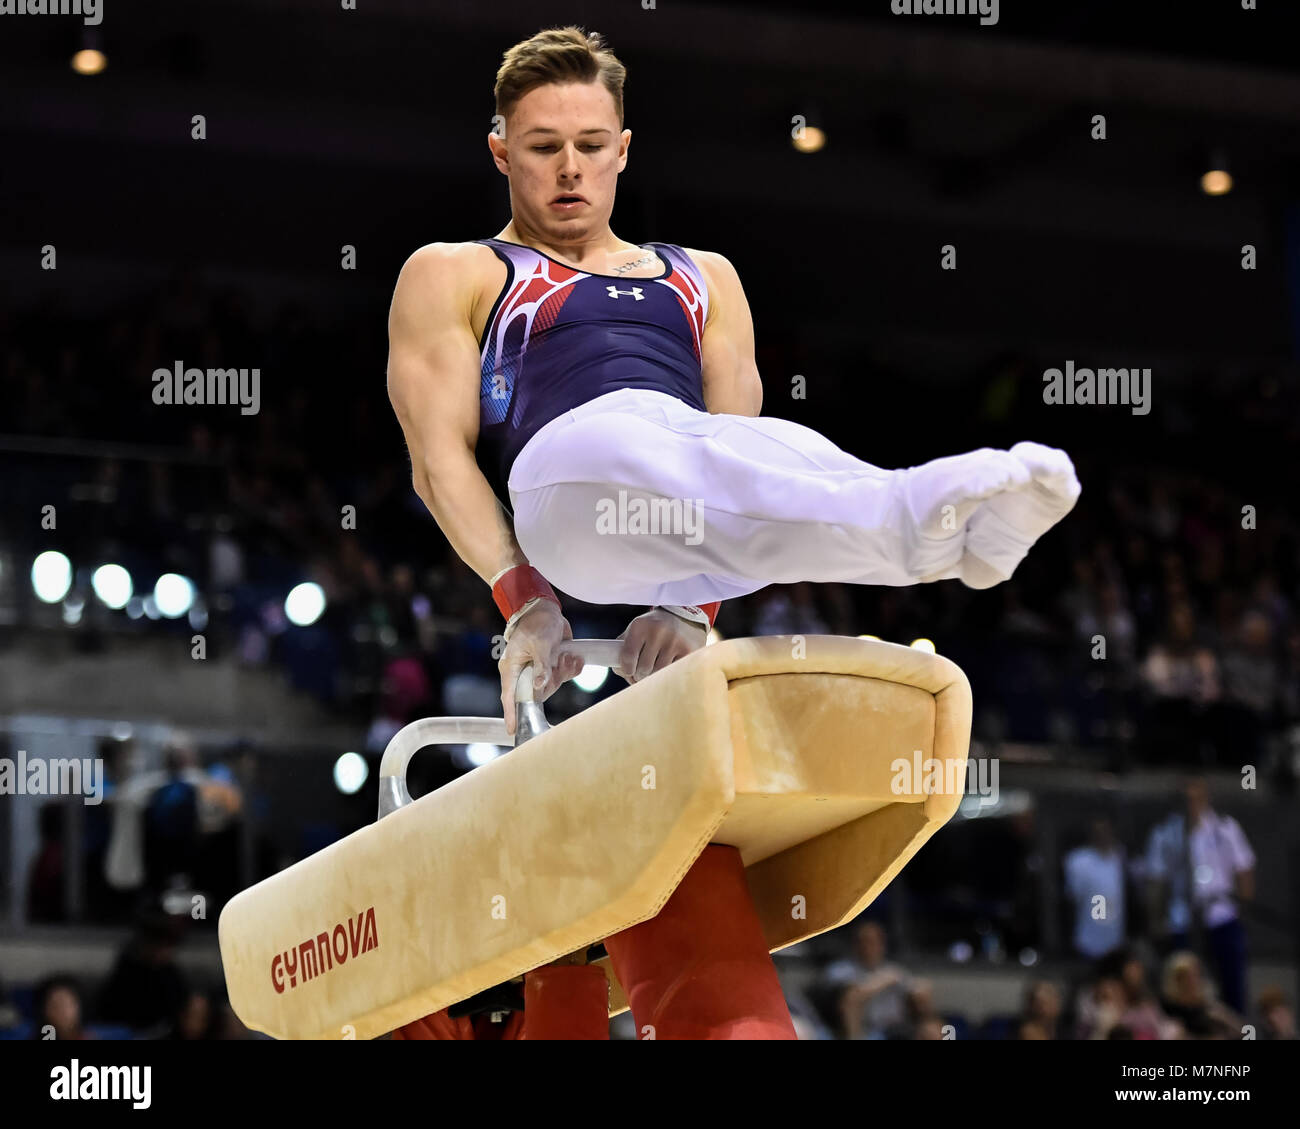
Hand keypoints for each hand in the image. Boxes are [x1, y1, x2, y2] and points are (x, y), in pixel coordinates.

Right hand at [498, 601, 583, 735]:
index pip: (509, 695)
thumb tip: (538, 687)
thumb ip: (541, 666)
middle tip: (559, 665)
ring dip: (563, 673)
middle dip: (552, 683)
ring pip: (552, 685)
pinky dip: (571, 669)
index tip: (513, 730)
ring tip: (567, 656)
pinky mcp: (551, 666)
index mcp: (512, 667)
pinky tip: (574, 657)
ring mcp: (538, 670)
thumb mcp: (541, 644)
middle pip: (536, 693)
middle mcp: (524, 671)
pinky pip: (562, 676)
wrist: (546, 610)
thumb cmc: (537, 624)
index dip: (512, 713)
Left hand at [616, 608, 707, 684]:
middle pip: (643, 669)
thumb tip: (620, 671)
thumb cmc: (653, 628)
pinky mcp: (688, 650)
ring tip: (655, 669)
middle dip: (640, 675)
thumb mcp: (636, 630)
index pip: (627, 657)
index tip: (629, 672)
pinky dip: (669, 673)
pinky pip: (673, 672)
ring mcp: (674, 641)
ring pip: (658, 673)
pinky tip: (669, 665)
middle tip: (642, 673)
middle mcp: (657, 632)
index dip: (626, 670)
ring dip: (654, 676)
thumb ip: (622, 649)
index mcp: (640, 626)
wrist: (683, 616)